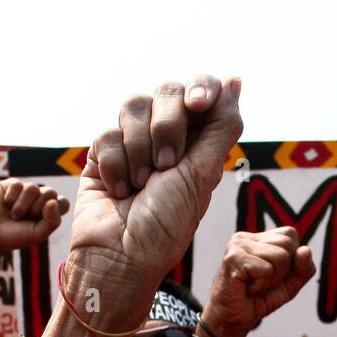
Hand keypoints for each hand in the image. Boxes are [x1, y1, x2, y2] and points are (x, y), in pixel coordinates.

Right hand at [0, 179, 67, 254]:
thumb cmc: (15, 237)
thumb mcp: (38, 234)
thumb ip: (52, 221)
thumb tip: (53, 201)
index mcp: (49, 211)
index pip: (63, 202)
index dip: (54, 210)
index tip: (42, 220)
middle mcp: (39, 198)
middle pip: (50, 192)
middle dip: (37, 209)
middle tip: (25, 219)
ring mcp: (25, 190)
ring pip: (33, 188)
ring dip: (22, 206)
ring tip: (14, 216)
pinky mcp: (10, 185)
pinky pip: (17, 185)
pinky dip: (11, 198)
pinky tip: (5, 205)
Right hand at [66, 76, 242, 323]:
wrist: (121, 256)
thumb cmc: (166, 225)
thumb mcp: (203, 175)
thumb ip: (221, 126)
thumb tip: (235, 80)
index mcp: (198, 141)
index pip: (202, 90)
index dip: (201, 88)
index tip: (198, 105)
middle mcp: (166, 136)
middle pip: (166, 91)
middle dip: (168, 127)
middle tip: (166, 166)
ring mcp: (133, 141)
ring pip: (133, 105)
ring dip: (140, 149)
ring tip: (141, 185)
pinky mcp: (102, 152)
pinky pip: (107, 133)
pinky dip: (116, 165)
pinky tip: (120, 191)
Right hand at [200, 228, 315, 336]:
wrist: (232, 321)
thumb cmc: (257, 301)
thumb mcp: (289, 285)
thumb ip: (303, 269)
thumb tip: (305, 250)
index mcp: (258, 239)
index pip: (290, 235)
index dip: (291, 260)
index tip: (271, 275)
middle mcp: (246, 237)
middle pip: (287, 244)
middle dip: (282, 271)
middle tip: (262, 283)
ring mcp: (237, 245)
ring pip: (280, 256)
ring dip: (272, 280)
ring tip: (255, 286)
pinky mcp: (233, 258)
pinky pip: (266, 270)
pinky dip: (261, 286)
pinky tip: (247, 289)